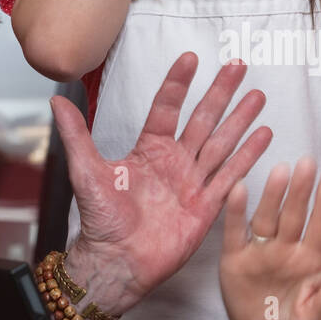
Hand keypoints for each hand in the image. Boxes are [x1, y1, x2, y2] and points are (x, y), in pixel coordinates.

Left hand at [58, 53, 272, 315]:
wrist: (117, 262)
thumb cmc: (101, 221)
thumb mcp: (86, 172)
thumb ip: (77, 135)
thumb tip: (57, 100)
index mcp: (149, 150)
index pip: (167, 108)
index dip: (178, 83)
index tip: (191, 57)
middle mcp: (174, 161)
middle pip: (203, 119)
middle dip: (220, 92)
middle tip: (238, 65)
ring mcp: (193, 182)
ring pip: (221, 142)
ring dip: (240, 119)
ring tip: (258, 95)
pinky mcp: (207, 205)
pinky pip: (230, 175)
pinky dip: (248, 155)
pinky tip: (264, 134)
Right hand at [219, 158, 320, 319]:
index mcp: (311, 259)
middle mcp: (287, 248)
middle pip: (295, 215)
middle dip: (301, 190)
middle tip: (307, 162)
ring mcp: (261, 251)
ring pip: (268, 217)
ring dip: (273, 195)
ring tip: (280, 170)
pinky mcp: (235, 259)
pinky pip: (235, 232)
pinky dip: (236, 211)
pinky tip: (239, 189)